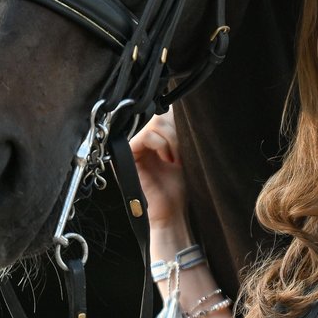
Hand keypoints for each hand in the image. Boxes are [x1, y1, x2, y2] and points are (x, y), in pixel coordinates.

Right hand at [129, 109, 188, 230]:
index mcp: (155, 137)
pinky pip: (146, 135)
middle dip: (177, 133)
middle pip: (161, 114)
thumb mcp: (184, 151)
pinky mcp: (129, 154)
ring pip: (155, 122)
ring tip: (175, 159)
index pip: (164, 112)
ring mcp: (134, 146)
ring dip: (172, 140)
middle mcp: (142, 139)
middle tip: (181, 154)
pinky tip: (166, 160)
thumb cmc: (178, 186)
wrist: (172, 211)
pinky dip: (161, 145)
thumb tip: (184, 106)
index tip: (187, 140)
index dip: (178, 121)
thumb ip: (179, 129)